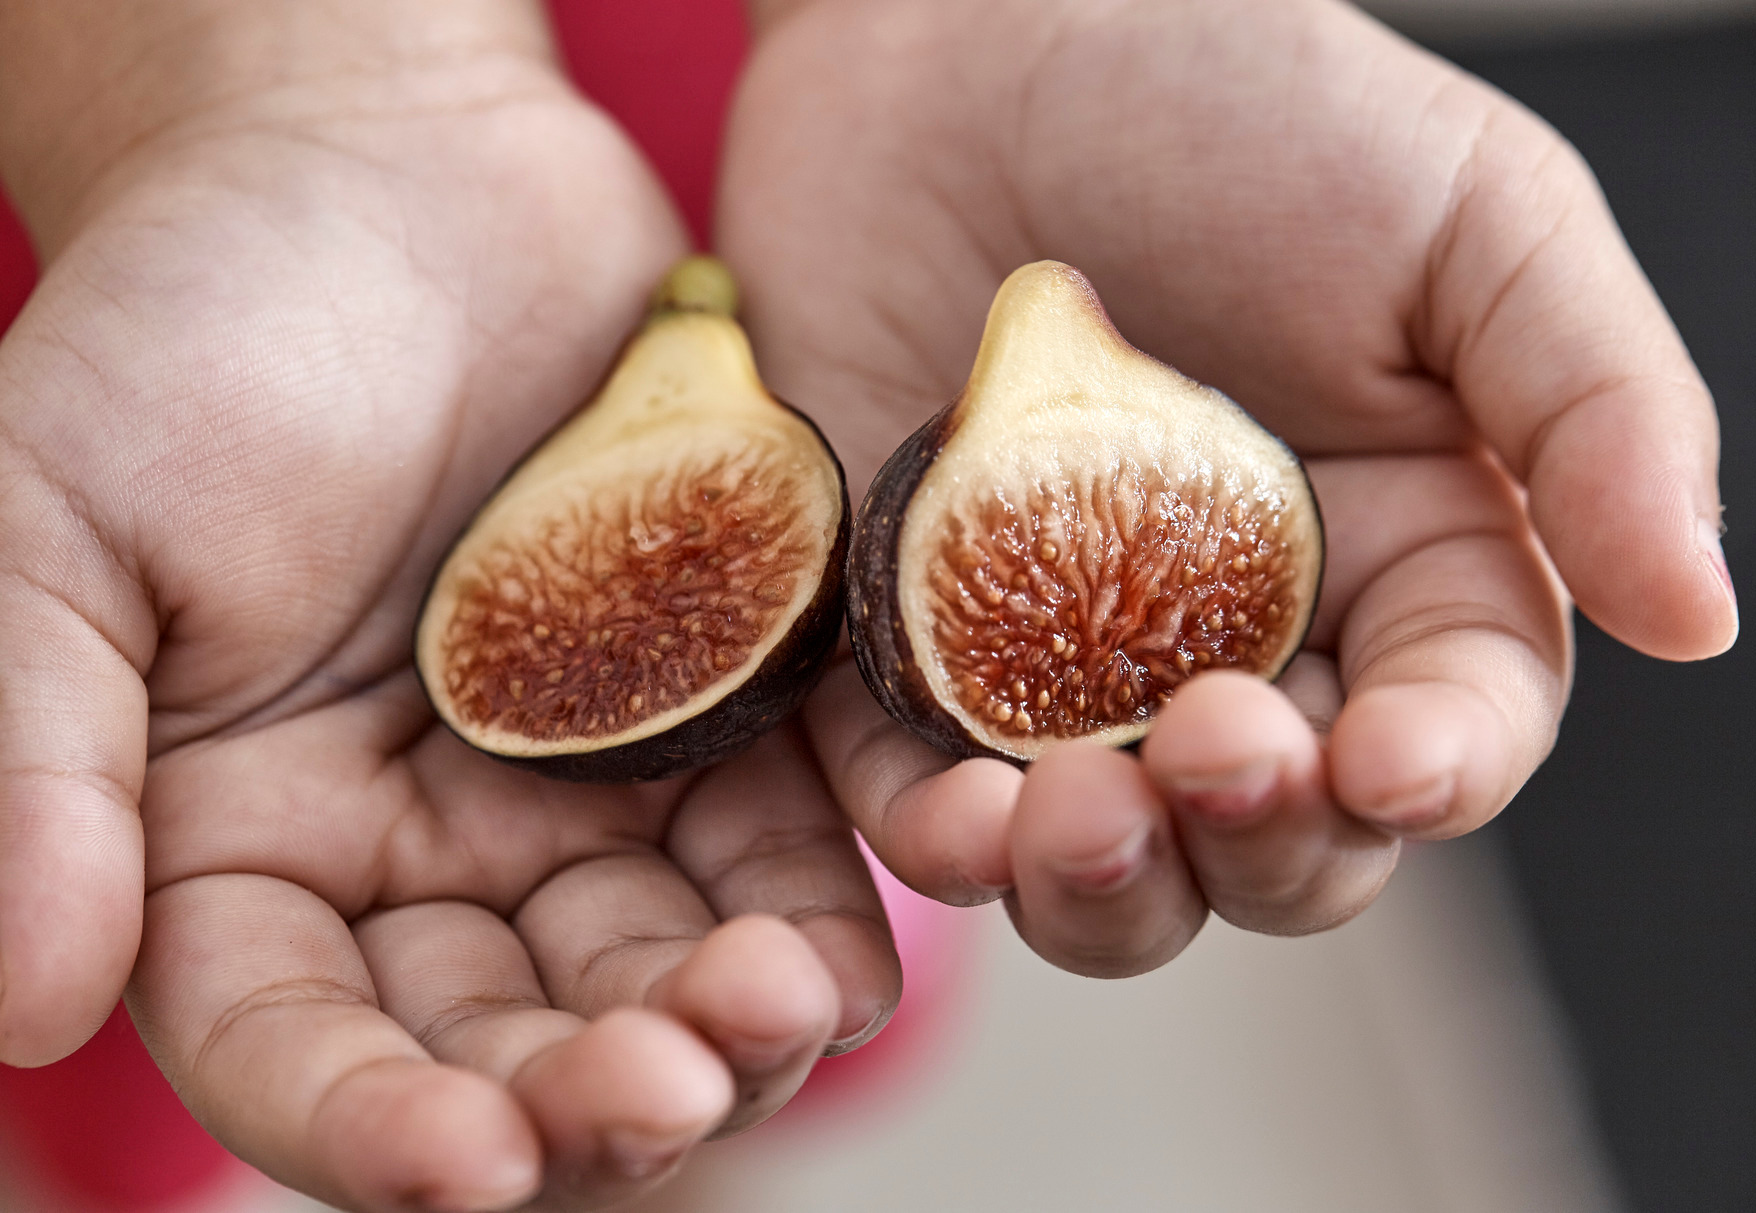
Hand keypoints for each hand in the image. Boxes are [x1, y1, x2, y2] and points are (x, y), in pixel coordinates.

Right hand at [0, 5, 895, 1207]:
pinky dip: (813, 895)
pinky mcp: (706, 699)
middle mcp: (410, 844)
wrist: (391, 170)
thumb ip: (43, 768)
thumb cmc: (195, 330)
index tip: (467, 1164)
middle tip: (672, 1090)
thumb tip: (28, 1003)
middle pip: (501, 1028)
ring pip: (649, 956)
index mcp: (234, 843)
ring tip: (785, 1013)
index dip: (370, 1120)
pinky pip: (769, 829)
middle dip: (585, 1084)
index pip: (291, 1039)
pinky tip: (858, 948)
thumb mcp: (58, 531)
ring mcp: (570, 779)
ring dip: (719, 1014)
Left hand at [719, 0, 1735, 966]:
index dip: (1436, 773)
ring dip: (1102, 888)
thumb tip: (1703, 617)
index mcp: (1397, 560)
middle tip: (1212, 757)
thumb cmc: (1236, 103)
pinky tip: (949, 815)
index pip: (1450, 725)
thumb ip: (1594, 412)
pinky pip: (916, 787)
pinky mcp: (905, 641)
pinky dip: (935, 833)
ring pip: (1107, 861)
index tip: (1392, 763)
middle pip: (1279, 840)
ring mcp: (1062, 655)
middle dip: (1261, 845)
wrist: (968, 31)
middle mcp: (1238, 638)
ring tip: (1075, 820)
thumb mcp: (1471, 221)